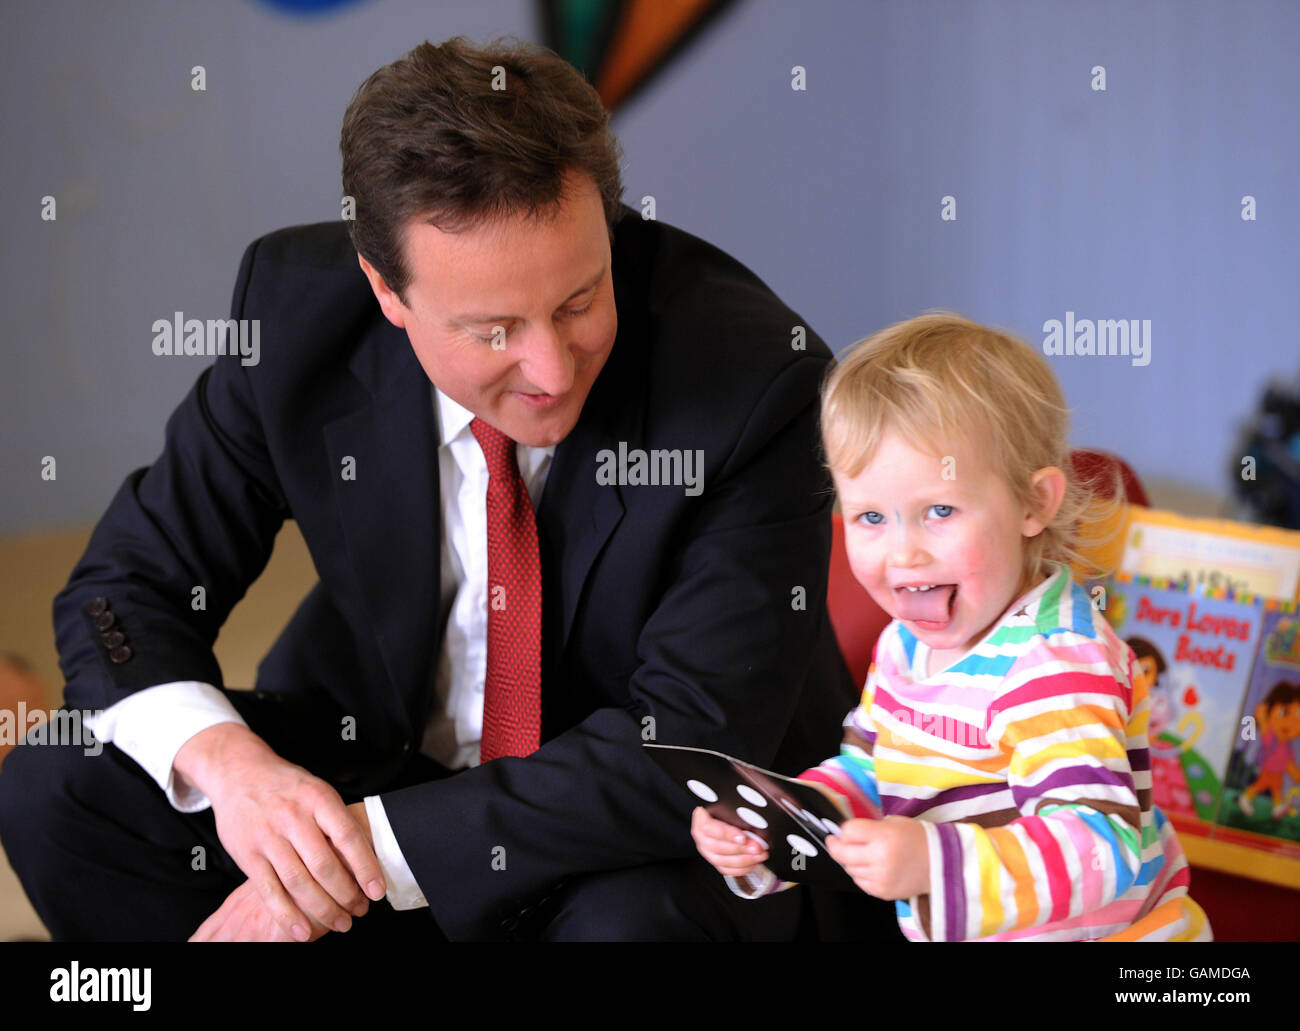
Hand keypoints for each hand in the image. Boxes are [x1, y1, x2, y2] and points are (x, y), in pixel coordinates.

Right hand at [174, 724, 385, 940]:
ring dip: (323, 909)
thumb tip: (368, 858)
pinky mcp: (247, 855)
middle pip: (325, 866)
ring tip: (340, 923)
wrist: (238, 772)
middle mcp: (293, 817)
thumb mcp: (317, 790)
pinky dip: (288, 916)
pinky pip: (270, 892)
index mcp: (318, 798)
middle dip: (347, 895)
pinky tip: (302, 932)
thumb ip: (337, 821)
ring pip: (299, 883)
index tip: (378, 891)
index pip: (348, 837)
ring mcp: (268, 837)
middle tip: (360, 911)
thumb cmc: (286, 786)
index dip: (366, 868)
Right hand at [691, 806, 768, 877]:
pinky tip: (753, 863)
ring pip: (722, 861)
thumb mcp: (731, 806)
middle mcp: (702, 837)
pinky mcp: (715, 861)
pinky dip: (741, 869)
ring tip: (759, 855)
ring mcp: (707, 851)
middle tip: (757, 848)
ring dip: (744, 860)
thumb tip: (753, 817)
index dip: (727, 834)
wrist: (722, 816)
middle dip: (740, 849)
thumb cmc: (726, 810)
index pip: (709, 828)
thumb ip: (738, 812)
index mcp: (702, 819)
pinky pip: (726, 869)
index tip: (743, 837)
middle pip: (717, 847)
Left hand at [824, 816, 929, 899]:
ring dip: (850, 861)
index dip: (844, 830)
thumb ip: (869, 827)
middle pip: (842, 853)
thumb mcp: (893, 822)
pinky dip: (861, 874)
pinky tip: (871, 867)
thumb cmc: (917, 839)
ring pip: (849, 869)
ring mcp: (881, 877)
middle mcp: (881, 858)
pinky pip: (860, 883)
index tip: (845, 830)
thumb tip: (845, 833)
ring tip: (861, 854)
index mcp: (884, 836)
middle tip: (835, 842)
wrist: (941, 864)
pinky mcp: (883, 892)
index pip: (848, 831)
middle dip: (836, 846)